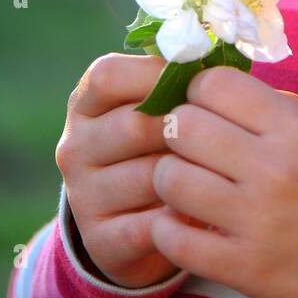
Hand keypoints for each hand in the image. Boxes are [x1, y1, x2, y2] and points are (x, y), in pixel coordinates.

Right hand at [56, 52, 203, 288]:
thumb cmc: (162, 147)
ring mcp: (83, 195)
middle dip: (185, 129)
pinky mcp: (101, 240)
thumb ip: (175, 82)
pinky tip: (206, 211)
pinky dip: (186, 218)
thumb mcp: (156, 109)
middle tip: (222, 134)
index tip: (199, 83)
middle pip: (134, 126)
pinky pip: (153, 225)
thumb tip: (215, 57)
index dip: (157, 75)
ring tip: (220, 173)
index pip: (108, 75)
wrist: (137, 226)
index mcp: (85, 104)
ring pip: (149, 176)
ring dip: (192, 175)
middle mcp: (74, 146)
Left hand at [147, 64, 297, 297]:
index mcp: (297, 128)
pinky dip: (168, 230)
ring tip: (186, 186)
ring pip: (170, 178)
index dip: (200, 91)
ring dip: (170, 179)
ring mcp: (255, 220)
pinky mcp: (243, 268)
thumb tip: (229, 94)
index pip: (215, 85)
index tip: (203, 105)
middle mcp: (273, 168)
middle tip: (191, 147)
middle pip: (183, 126)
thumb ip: (284, 111)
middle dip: (178, 131)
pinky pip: (174, 239)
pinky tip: (184, 226)